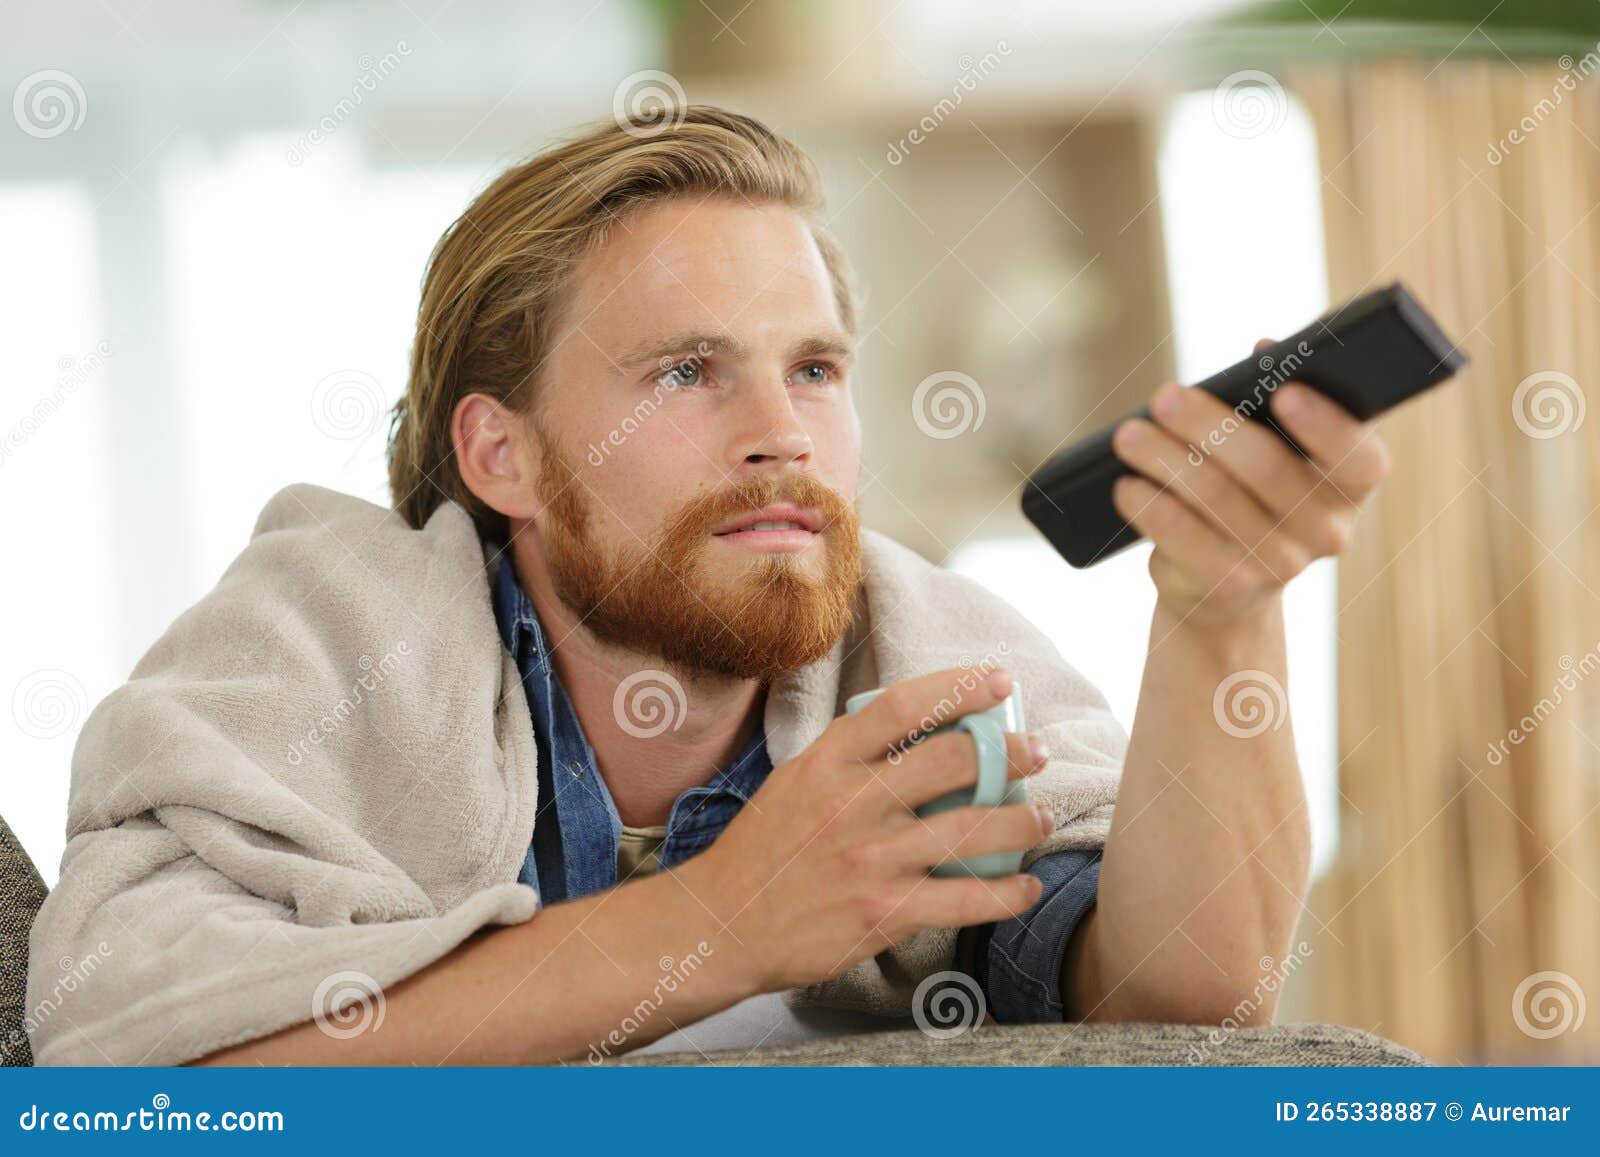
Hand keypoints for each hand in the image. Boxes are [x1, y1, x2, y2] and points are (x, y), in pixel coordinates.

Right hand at [678, 667, 1051, 994]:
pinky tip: (1026, 886)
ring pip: (974, 829)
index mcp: (828, 761)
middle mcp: (853, 803)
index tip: (999, 682)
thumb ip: (852, 755)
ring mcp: (872, 860)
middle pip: (954, 760)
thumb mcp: (797, 780)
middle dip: (1010, 752)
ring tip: (1039, 817)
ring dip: (1022, 821)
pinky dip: (1009, 893)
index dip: (961, 687)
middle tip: (1034, 752)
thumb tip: (921, 728)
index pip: (905, 706)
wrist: (725, 923)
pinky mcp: (885, 913)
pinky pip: (967, 899)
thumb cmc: (766, 848)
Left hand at [1109, 338, 1391, 627]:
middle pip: (1267, 468)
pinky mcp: (1231, 587)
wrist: (1229, 586)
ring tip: (1128, 435)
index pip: (1361, 460)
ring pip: (1215, 497)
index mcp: (1350, 486)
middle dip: (1208, 425)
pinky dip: (1150, 507)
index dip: (1327, 426)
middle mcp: (1327, 530)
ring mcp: (1281, 564)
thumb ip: (1279, 398)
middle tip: (1163, 397)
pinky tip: (1126, 485)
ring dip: (1164, 458)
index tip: (1284, 392)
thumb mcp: (1275, 447)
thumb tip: (1265, 350)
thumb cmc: (1252, 492)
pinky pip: (1184, 540)